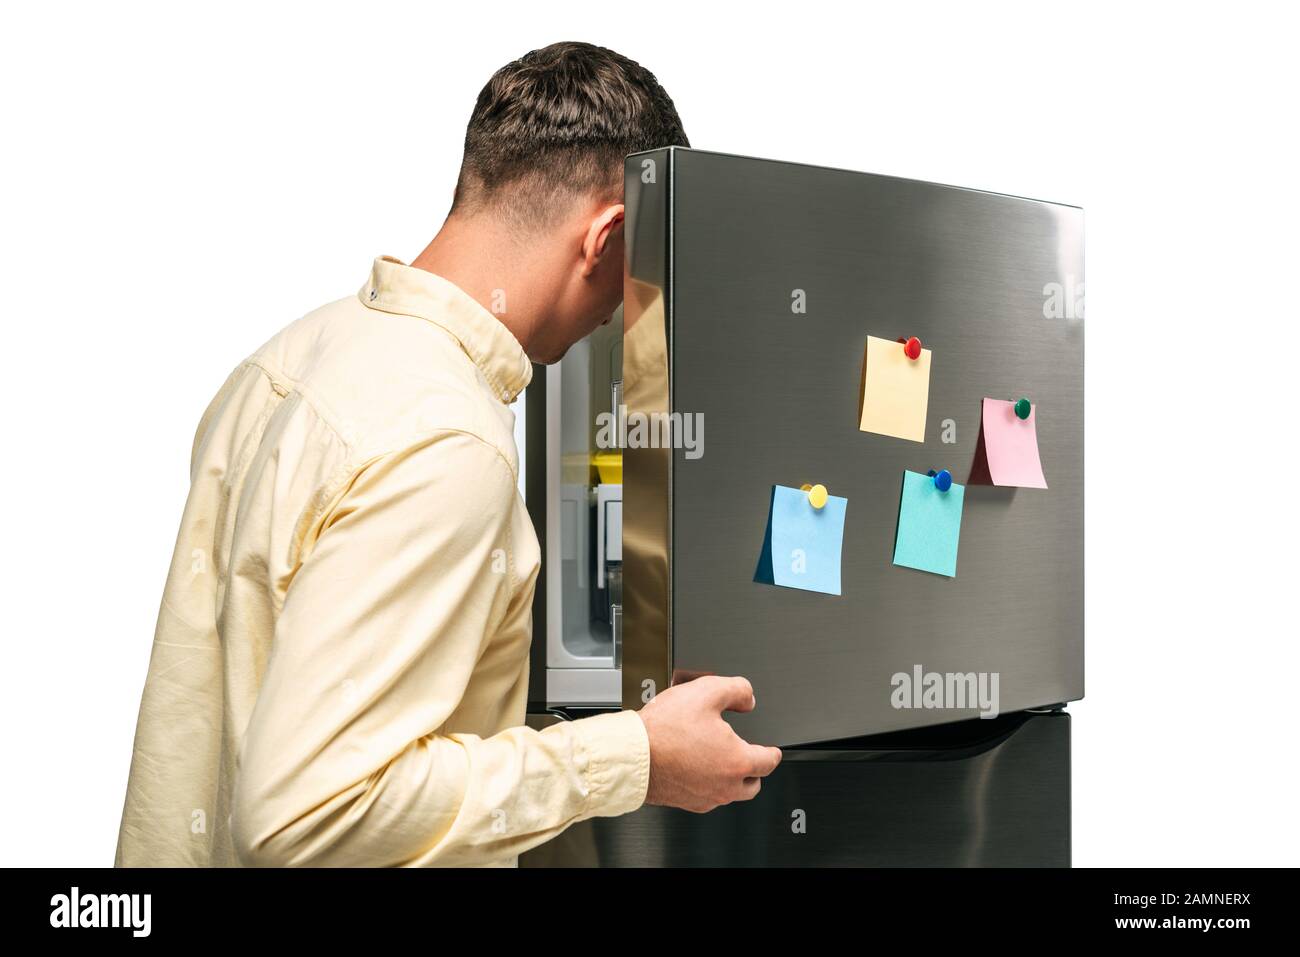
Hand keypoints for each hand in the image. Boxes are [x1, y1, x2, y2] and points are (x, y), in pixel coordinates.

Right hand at [636, 675, 782, 812]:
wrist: (632, 754)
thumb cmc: (664, 729)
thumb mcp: (706, 692)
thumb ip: (737, 690)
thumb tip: (747, 698)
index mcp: (737, 761)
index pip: (769, 762)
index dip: (773, 752)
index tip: (772, 750)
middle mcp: (725, 786)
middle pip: (753, 785)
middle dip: (754, 770)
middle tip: (748, 756)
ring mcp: (705, 797)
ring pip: (730, 794)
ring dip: (731, 779)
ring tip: (720, 759)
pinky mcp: (686, 802)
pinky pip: (708, 797)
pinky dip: (709, 784)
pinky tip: (696, 766)